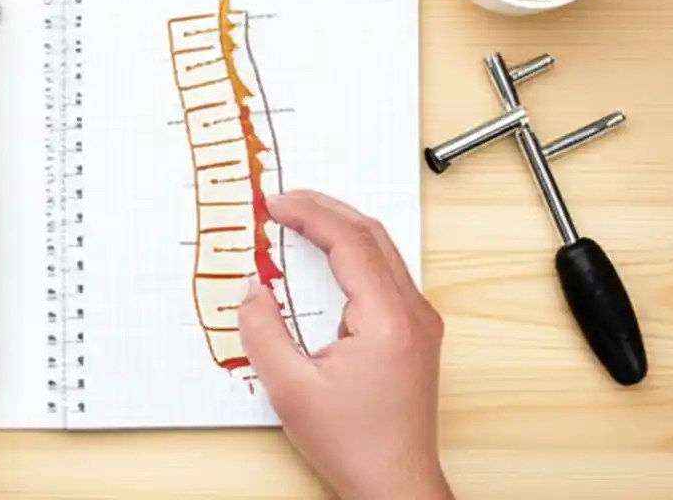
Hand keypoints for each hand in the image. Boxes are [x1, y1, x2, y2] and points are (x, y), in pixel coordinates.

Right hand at [239, 191, 448, 499]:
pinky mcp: (416, 333)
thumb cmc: (354, 445)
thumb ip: (264, 332)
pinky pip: (386, 273)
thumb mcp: (290, 389)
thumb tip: (252, 291)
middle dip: (324, 209)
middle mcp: (414, 313)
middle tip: (283, 201)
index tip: (275, 203)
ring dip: (340, 228)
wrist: (395, 484)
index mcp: (388, 320)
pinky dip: (352, 254)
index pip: (350, 241)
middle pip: (371, 234)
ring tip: (299, 219)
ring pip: (382, 250)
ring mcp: (420, 322)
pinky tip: (326, 257)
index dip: (309, 213)